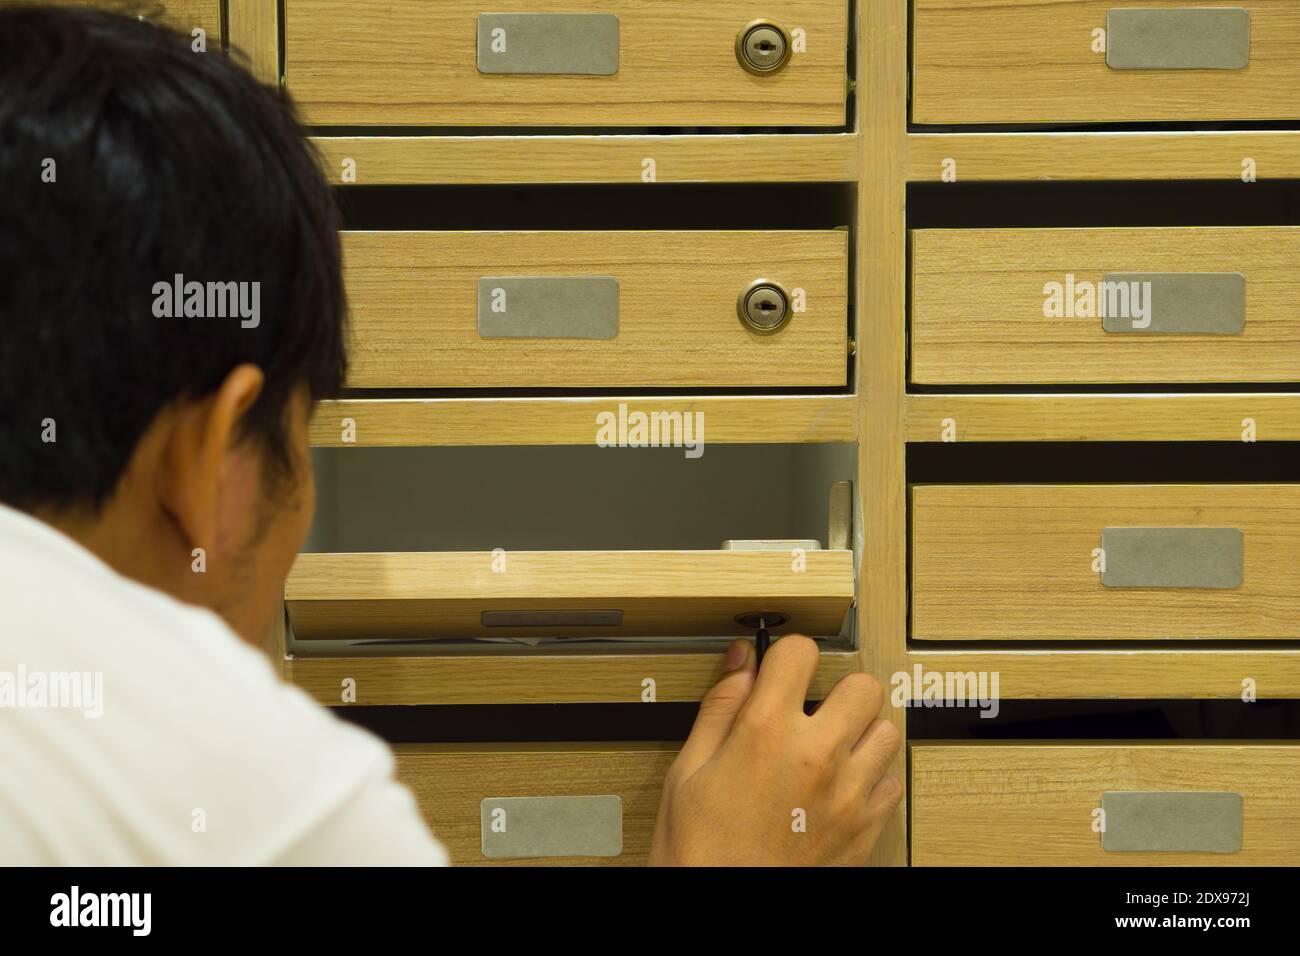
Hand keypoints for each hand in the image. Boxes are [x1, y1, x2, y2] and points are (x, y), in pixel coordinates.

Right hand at [648, 635, 900, 865]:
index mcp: (766, 730)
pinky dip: (871, 778)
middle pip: (863, 686)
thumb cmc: (699, 849)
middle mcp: (816, 755)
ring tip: (831, 747)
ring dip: (861, 732)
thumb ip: (721, 706)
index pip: (800, 652)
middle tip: (813, 709)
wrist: (721, 905)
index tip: (781, 670)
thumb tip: (742, 662)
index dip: (787, 655)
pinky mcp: (865, 827)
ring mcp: (848, 793)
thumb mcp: (689, 768)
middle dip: (837, 690)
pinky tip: (840, 785)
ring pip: (886, 731)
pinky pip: (891, 782)